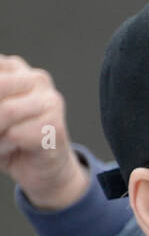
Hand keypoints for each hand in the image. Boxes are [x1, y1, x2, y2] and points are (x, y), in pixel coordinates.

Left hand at [0, 54, 88, 209]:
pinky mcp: (55, 126)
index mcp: (13, 67)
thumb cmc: (9, 137)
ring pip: (6, 111)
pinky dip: (5, 145)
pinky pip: (16, 134)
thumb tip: (1, 110)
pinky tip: (13, 147)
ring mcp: (50, 101)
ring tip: (0, 139)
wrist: (43, 168)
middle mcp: (36, 78)